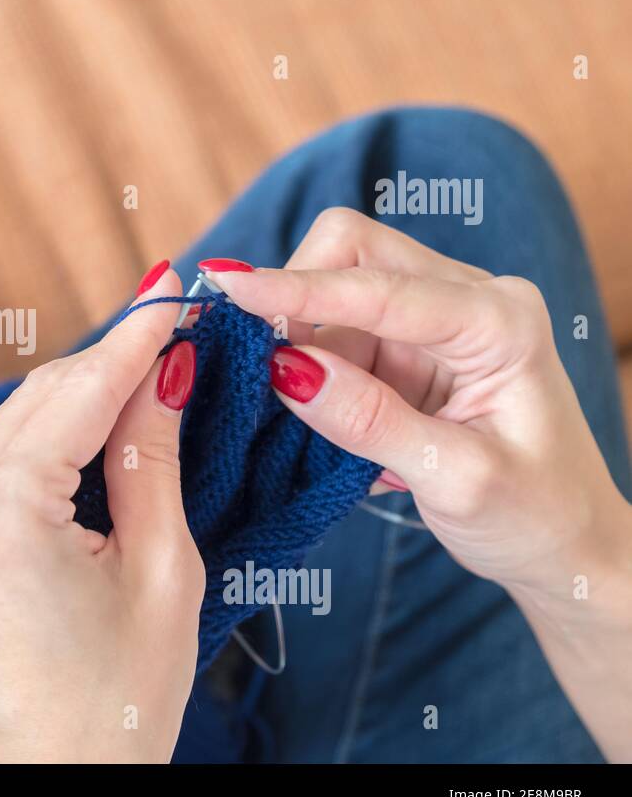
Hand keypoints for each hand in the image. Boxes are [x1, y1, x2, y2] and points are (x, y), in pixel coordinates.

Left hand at [0, 265, 203, 762]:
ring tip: (141, 378)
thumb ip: (152, 456)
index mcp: (0, 515)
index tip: (175, 291)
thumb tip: (166, 371)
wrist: (51, 784)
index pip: (80, 394)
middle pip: (38, 400)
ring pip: (9, 428)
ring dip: (73, 401)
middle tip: (170, 327)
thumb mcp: (161, 572)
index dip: (135, 336)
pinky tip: (86, 434)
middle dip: (106, 364)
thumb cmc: (119, 701)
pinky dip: (37, 444)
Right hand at [206, 208, 629, 594]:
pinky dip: (307, 359)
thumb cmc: (534, 515)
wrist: (567, 546)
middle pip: (354, 251)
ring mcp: (434, 318)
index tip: (229, 284)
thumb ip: (371, 421)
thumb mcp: (457, 480)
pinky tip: (317, 408)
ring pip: (335, 287)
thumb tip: (285, 369)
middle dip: (296, 294)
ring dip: (298, 336)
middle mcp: (469, 299)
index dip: (299, 288)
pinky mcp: (405, 345)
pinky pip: (335, 328)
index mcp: (499, 322)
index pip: (381, 288)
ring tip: (299, 409)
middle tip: (261, 364)